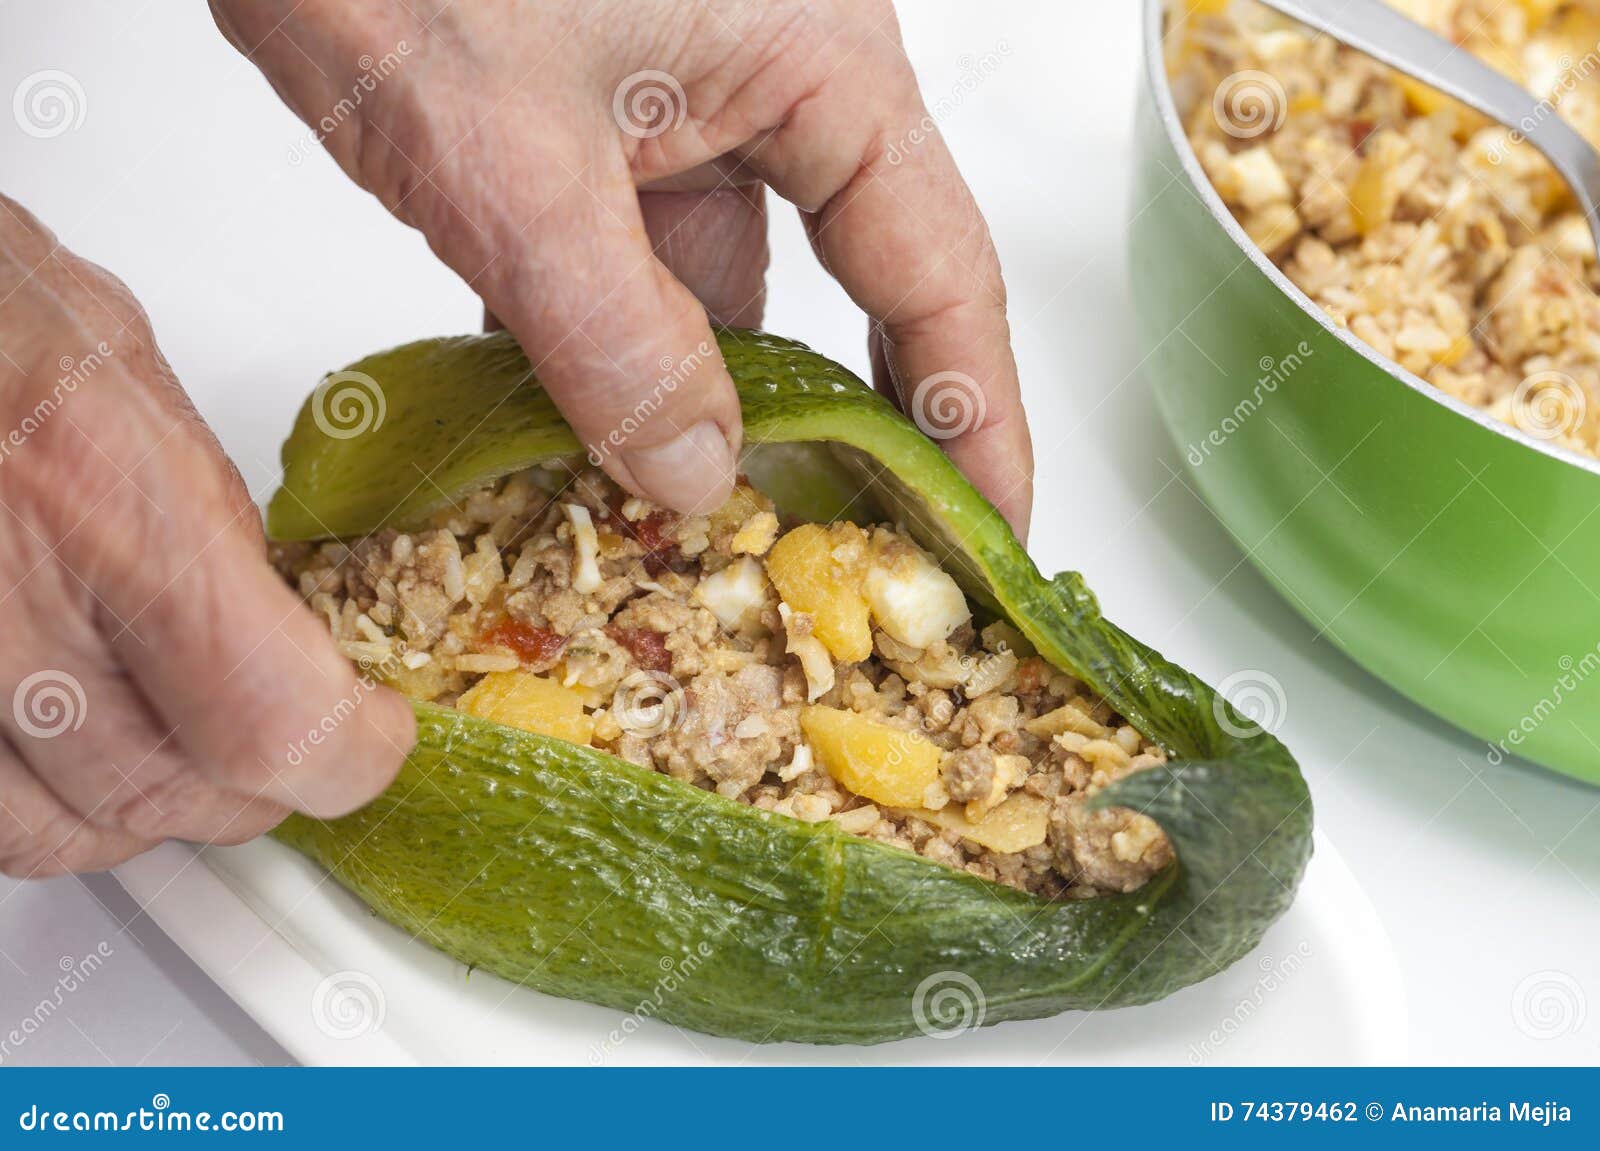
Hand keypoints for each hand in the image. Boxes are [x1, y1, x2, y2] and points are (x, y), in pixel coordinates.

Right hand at [0, 198, 414, 877]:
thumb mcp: (129, 369)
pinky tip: (60, 747)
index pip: (273, 722)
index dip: (346, 756)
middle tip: (282, 748)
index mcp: (108, 502)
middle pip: (171, 797)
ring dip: (139, 810)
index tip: (369, 735)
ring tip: (174, 750)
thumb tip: (276, 608)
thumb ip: (206, 513)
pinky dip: (32, 803)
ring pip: (57, 833)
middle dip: (253, 787)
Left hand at [211, 0, 1034, 535]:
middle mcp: (773, 76)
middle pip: (865, 282)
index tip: (994, 533)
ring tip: (749, 535)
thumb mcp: (514, 166)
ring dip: (729, 405)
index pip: (939, 271)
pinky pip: (648, 269)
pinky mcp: (603, 129)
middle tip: (899, 553)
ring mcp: (685, 101)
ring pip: (740, 287)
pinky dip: (633, 360)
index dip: (976, 419)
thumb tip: (697, 478)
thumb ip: (616, 339)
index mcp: (816, 56)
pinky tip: (614, 452)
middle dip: (874, 422)